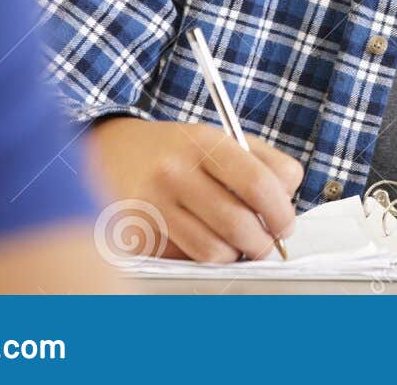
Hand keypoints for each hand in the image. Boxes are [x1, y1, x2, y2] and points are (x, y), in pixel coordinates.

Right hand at [86, 117, 303, 263]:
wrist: (109, 152)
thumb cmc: (177, 150)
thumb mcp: (221, 138)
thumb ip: (264, 164)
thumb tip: (287, 202)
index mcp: (204, 142)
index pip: (258, 183)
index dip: (281, 211)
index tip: (286, 225)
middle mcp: (174, 172)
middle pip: (238, 224)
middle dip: (262, 242)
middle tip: (265, 243)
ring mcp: (152, 204)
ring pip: (213, 251)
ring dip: (233, 255)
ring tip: (233, 244)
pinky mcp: (136, 233)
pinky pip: (184, 259)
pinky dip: (200, 257)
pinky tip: (198, 239)